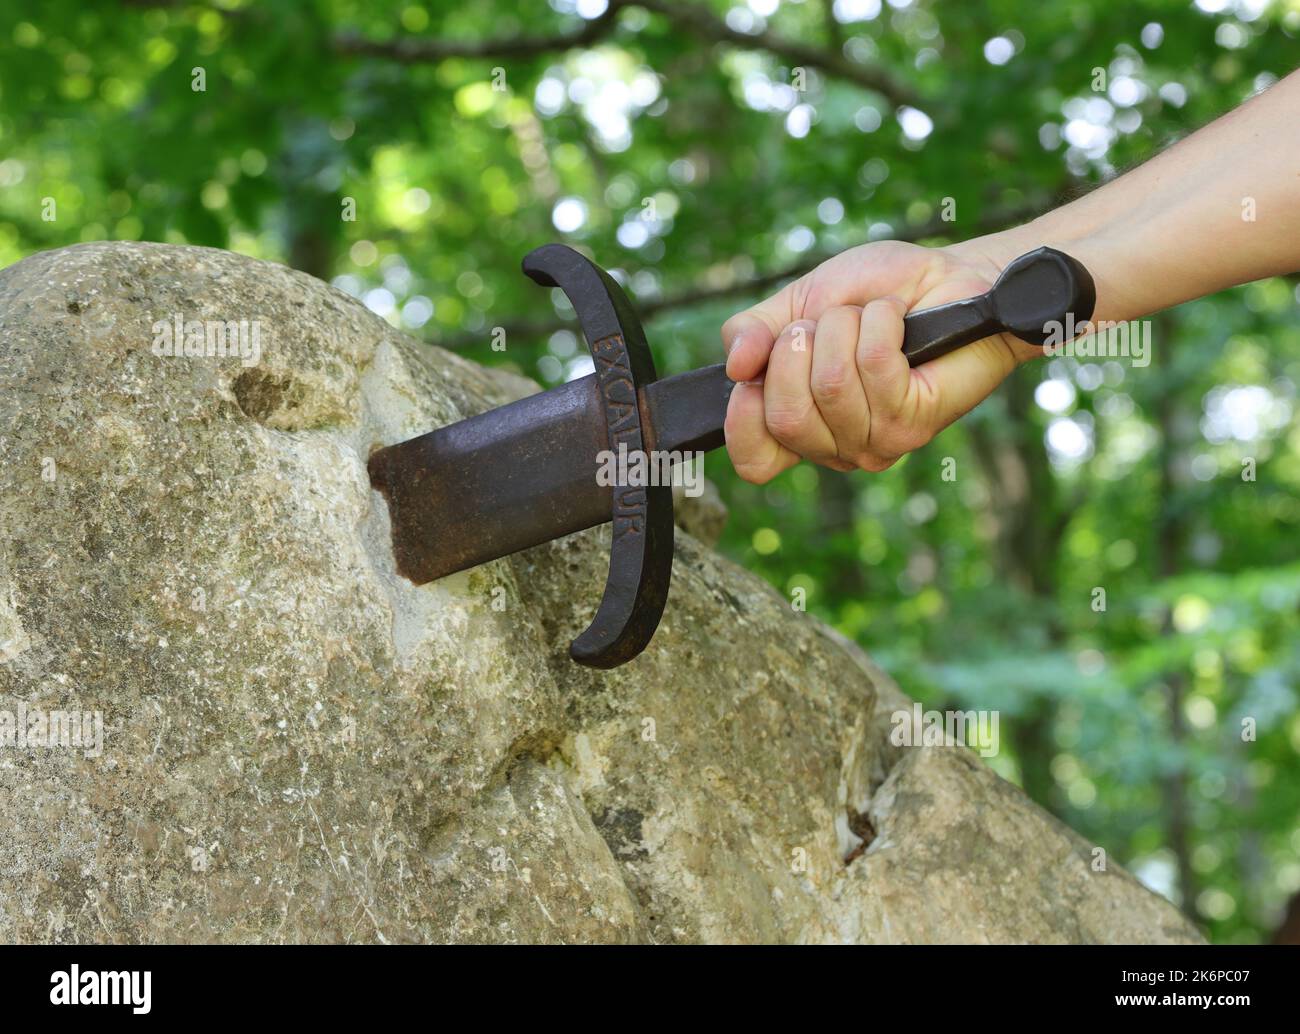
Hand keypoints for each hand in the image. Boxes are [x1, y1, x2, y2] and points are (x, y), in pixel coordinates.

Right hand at [722, 238, 1035, 483]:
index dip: (742, 419)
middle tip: (824, 324)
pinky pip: (874, 365)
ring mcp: (876, 442)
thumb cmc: (876, 293)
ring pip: (830, 385)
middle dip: (796, 350)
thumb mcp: (796, 304)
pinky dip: (880, 322)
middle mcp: (836, 447)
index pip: (755, 462)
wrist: (951, 278)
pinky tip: (896, 318)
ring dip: (845, 327)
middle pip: (786, 417)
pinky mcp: (914, 423)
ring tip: (867, 316)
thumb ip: (752, 333)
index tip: (750, 376)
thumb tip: (734, 367)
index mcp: (802, 427)